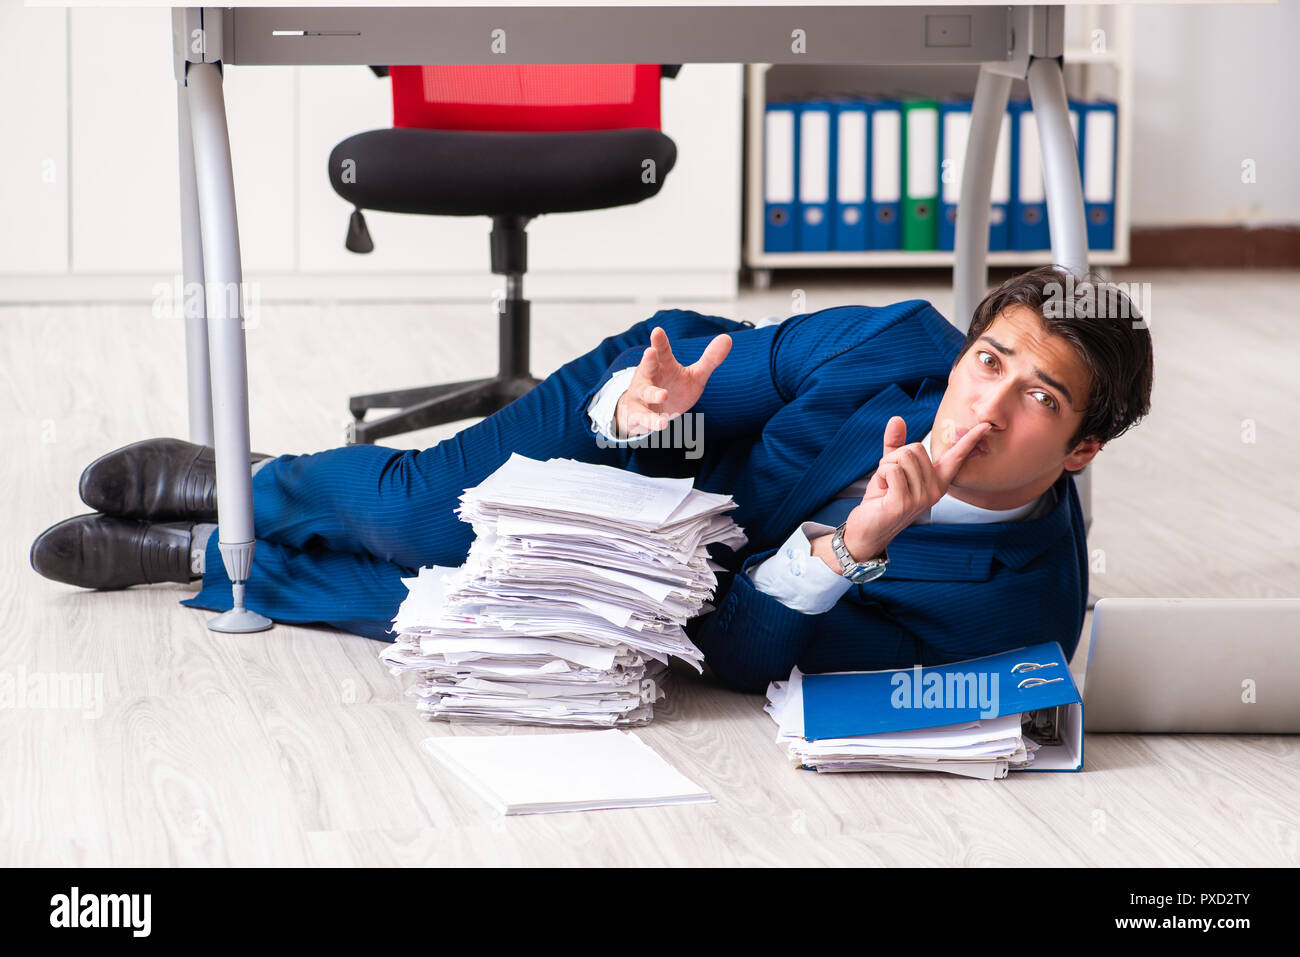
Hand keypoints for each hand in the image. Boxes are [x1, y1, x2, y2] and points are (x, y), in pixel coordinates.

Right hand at [614, 326, 731, 437]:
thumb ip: (709, 359)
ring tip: (664, 395)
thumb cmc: (673, 389)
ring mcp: (641, 396)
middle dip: (648, 360)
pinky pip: (642, 417)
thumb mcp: (694, 376)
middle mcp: (648, 377)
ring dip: (653, 393)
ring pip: (645, 393)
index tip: (657, 330)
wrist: (650, 413)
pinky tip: (662, 424)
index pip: (662, 352)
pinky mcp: (637, 414)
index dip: (660, 342)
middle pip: (647, 367)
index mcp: (663, 365)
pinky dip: (651, 421)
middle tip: (650, 352)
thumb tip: (728, 337)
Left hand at [840, 415, 991, 559]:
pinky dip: (880, 475)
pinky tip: (882, 492)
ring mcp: (922, 498)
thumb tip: (897, 419)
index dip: (970, 440)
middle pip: (915, 447)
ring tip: (886, 486)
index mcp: (937, 481)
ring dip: (885, 467)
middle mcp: (935, 490)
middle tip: (890, 479)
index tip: (986, 426)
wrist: (868, 529)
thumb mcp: (891, 468)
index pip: (957, 457)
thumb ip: (896, 444)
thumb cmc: (883, 498)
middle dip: (894, 457)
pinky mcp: (905, 502)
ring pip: (902, 457)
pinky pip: (892, 470)